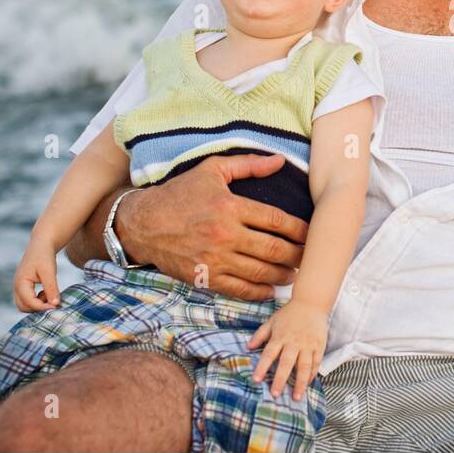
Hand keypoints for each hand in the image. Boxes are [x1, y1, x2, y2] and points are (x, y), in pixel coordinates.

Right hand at [13, 240, 60, 311]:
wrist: (41, 245)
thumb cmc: (45, 256)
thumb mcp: (49, 272)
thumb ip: (51, 288)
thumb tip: (55, 304)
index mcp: (21, 282)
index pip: (29, 302)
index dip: (42, 307)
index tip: (56, 307)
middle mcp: (16, 286)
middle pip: (23, 307)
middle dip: (38, 308)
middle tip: (52, 301)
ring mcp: (18, 287)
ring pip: (24, 305)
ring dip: (37, 305)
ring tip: (49, 294)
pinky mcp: (23, 287)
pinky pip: (27, 300)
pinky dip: (36, 301)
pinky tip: (46, 292)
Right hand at [117, 153, 308, 299]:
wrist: (142, 224)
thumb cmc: (180, 194)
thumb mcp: (211, 170)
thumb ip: (248, 165)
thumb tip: (280, 161)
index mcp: (230, 207)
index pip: (276, 220)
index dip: (299, 229)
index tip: (312, 233)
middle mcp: (225, 235)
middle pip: (273, 249)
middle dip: (297, 255)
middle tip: (309, 257)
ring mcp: (215, 259)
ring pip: (260, 272)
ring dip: (283, 275)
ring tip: (295, 273)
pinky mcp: (204, 277)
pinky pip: (239, 289)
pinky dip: (258, 292)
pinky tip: (270, 289)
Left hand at [248, 300, 328, 400]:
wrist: (312, 302)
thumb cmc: (289, 313)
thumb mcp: (272, 321)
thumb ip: (260, 335)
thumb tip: (248, 347)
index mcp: (280, 336)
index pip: (269, 354)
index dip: (262, 367)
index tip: (256, 379)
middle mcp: (294, 342)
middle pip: (286, 363)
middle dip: (280, 379)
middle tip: (275, 394)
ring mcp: (308, 345)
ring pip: (304, 366)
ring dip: (300, 383)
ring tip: (296, 397)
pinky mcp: (319, 345)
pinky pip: (316, 363)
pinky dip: (312, 374)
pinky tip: (308, 384)